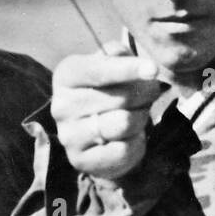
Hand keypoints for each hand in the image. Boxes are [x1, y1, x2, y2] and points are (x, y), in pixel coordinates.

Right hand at [50, 42, 165, 180]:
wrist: (98, 135)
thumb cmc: (109, 92)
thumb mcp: (111, 65)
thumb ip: (118, 54)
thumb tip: (125, 58)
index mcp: (66, 76)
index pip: (99, 70)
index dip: (128, 69)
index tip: (153, 69)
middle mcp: (60, 106)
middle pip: (121, 97)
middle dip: (144, 95)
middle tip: (146, 96)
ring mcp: (68, 136)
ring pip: (124, 123)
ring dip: (140, 118)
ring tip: (136, 116)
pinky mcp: (80, 161)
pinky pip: (124, 150)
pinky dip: (136, 143)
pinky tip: (129, 138)